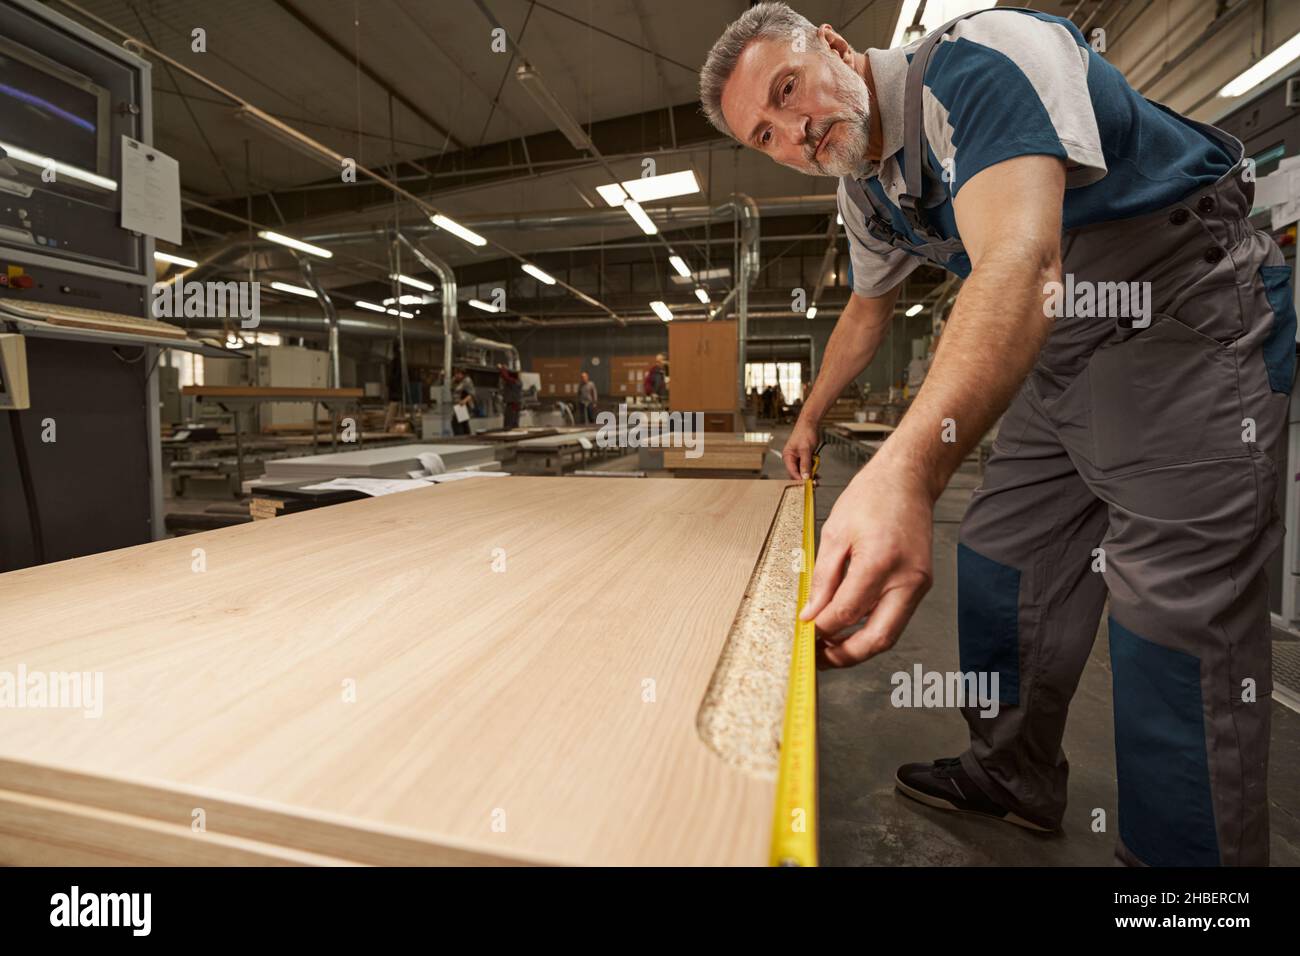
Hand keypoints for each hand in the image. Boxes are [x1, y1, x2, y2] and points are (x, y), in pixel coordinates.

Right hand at [782, 419, 819, 480]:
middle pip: (797, 473)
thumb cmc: (805, 433)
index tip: (808, 484)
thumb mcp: (806, 450)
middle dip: (806, 478)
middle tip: (816, 483)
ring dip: (811, 473)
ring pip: (803, 471)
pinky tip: (817, 469)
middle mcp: (791, 459)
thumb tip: (805, 477)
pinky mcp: (804, 457)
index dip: (800, 479)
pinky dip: (813, 468)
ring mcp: (798, 458)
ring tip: (818, 476)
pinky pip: (807, 466)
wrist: (810, 424)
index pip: (792, 472)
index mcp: (788, 457)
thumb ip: (805, 464)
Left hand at [801, 457, 933, 666]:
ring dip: (858, 646)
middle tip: (818, 658)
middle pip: (878, 639)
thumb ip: (823, 578)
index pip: (847, 613)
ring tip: (828, 644)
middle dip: (845, 656)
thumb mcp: (834, 532)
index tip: (804, 632)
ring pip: (889, 633)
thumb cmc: (872, 497)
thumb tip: (811, 612)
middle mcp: (907, 579)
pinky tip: (848, 624)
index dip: (822, 628)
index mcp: (880, 562)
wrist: (907, 480)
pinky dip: (870, 627)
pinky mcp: (920, 584)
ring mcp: (918, 584)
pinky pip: (894, 617)